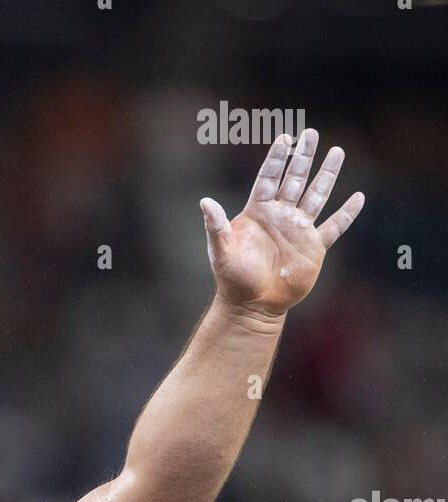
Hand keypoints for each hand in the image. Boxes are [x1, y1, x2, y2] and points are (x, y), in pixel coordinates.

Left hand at [201, 129, 364, 318]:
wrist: (252, 306)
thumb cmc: (233, 279)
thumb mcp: (221, 251)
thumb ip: (216, 226)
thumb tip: (205, 201)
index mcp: (258, 212)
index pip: (269, 178)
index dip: (277, 158)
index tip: (285, 137)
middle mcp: (281, 216)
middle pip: (295, 179)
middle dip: (303, 157)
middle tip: (311, 133)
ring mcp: (299, 230)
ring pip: (316, 195)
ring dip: (327, 175)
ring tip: (337, 151)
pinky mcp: (313, 248)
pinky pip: (334, 227)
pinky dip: (347, 214)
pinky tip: (358, 197)